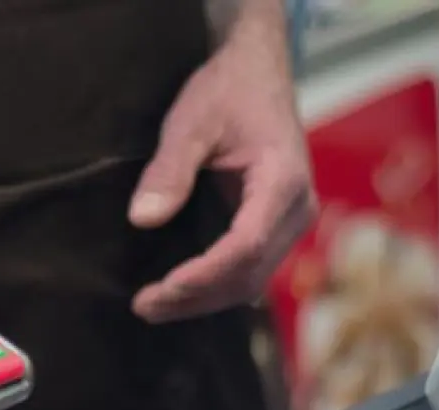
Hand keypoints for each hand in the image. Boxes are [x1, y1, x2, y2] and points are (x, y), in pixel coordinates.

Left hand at [129, 20, 315, 322]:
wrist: (258, 73)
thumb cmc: (228, 91)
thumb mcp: (190, 121)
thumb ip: (169, 170)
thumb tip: (142, 220)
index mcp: (283, 181)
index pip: (246, 245)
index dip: (205, 274)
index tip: (164, 287)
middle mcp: (296, 210)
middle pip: (249, 274)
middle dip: (197, 297)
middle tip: (144, 306)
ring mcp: (290, 222)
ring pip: (251, 281)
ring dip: (203, 299)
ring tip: (152, 306)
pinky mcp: (277, 228)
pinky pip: (250, 270)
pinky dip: (214, 285)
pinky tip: (178, 292)